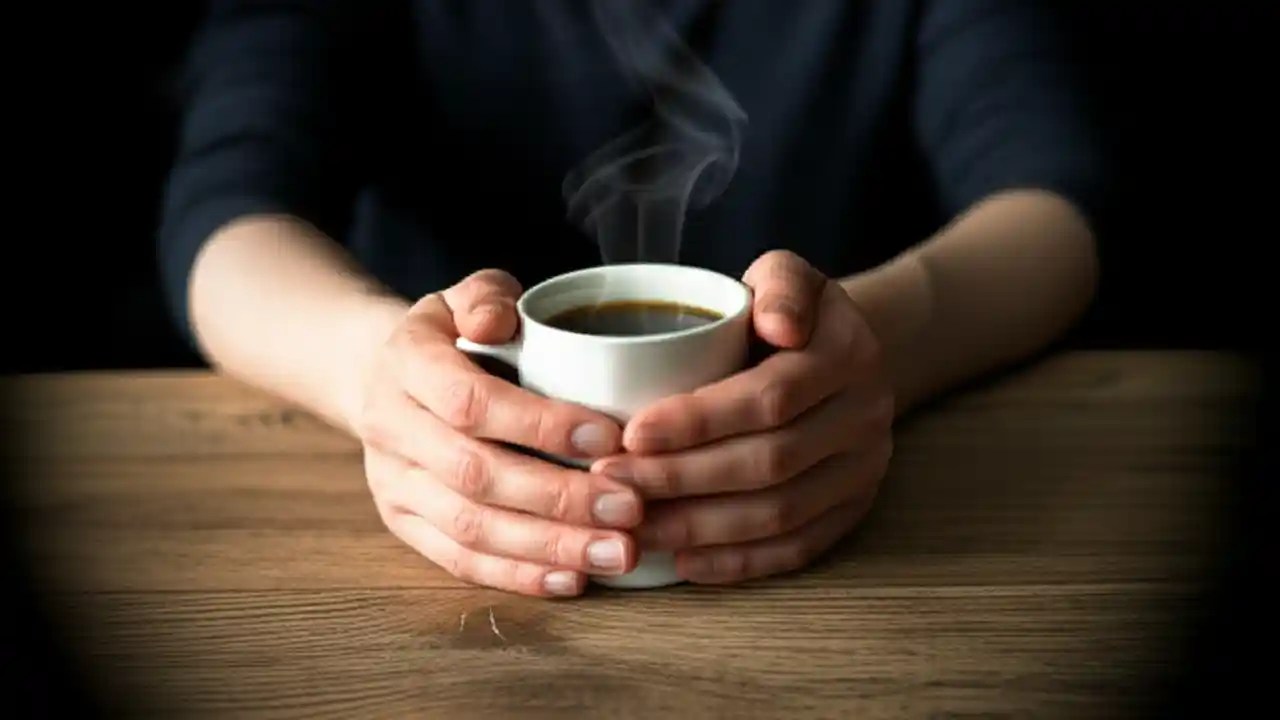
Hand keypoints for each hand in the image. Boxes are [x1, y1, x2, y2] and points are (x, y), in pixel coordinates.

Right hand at [354, 270, 643, 596]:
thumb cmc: (449, 335)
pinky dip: (519, 575)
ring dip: (550, 546)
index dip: (540, 423)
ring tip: (620, 551)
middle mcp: (391, 428)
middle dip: (559, 498)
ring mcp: (393, 484)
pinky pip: (460, 561)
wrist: (378, 376)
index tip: (608, 436)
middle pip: (476, 475)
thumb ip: (485, 296)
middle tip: (631, 507)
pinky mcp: (404, 525)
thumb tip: (500, 321)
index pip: (471, 402)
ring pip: (471, 528)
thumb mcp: (463, 296)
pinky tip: (574, 578)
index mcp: (407, 365)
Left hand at [593, 251, 894, 583]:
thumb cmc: (785, 314)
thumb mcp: (785, 274)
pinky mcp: (852, 510)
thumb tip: (779, 325)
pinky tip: (682, 562)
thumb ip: (780, 286)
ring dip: (699, 528)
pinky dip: (738, 563)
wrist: (845, 355)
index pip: (768, 396)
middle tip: (612, 485)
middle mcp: (865, 417)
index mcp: (847, 354)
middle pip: (768, 463)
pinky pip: (796, 549)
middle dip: (681, 479)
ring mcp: (864, 471)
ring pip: (780, 514)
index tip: (630, 433)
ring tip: (632, 527)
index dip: (697, 421)